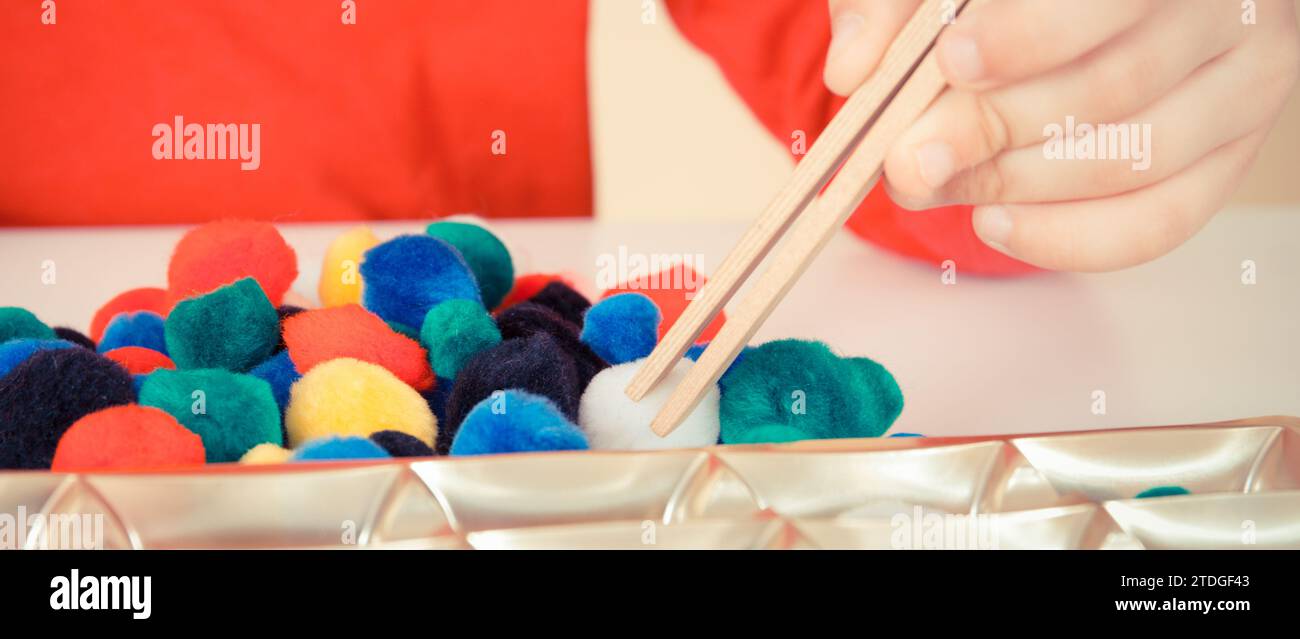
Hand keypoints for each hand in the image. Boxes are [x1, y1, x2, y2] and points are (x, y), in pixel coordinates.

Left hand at [825, 0, 1299, 270]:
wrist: (1084, 2)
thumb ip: (894, 5)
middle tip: (907, 160)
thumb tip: (852, 68)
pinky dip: (1069, 239)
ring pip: (1134, 160)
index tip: (949, 62)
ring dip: (1014, 186)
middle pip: (1113, 85)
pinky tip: (994, 223)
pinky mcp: (1230, 155)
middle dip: (991, 131)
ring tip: (930, 184)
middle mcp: (1225, 7)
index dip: (1028, 36)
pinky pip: (1161, 221)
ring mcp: (1242, 83)